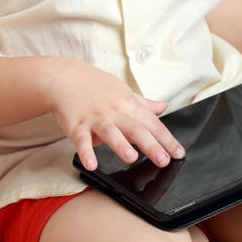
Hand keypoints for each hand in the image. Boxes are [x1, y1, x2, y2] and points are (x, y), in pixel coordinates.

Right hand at [47, 59, 184, 170]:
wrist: (63, 77)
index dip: (166, 138)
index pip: (151, 123)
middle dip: (151, 145)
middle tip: (164, 160)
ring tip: (131, 158)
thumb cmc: (94, 85)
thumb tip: (163, 106)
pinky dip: (86, 152)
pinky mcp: (76, 125)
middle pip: (135, 128)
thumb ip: (143, 103)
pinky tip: (92, 164)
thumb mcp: (122, 90)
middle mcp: (113, 111)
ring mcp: (94, 118)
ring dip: (120, 145)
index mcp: (127, 103)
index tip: (178, 153)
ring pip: (110, 132)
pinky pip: (81, 140)